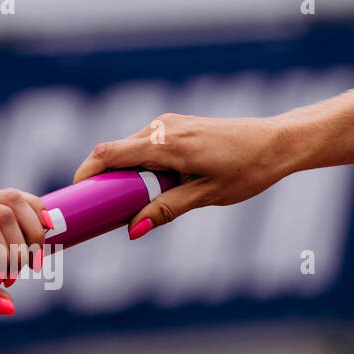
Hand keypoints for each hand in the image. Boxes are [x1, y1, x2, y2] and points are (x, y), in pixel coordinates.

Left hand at [0, 185, 50, 314]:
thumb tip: (10, 306)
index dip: (4, 249)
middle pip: (6, 208)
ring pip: (15, 199)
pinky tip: (44, 235)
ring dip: (33, 231)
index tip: (5, 280)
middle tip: (16, 277)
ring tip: (32, 264)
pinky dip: (34, 215)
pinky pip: (14, 200)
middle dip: (20, 245)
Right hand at [73, 114, 293, 236]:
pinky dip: (138, 167)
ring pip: (130, 150)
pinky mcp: (177, 125)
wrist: (278, 142)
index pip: (109, 153)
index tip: (74, 197)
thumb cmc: (248, 169)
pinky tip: (148, 189)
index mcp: (168, 143)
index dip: (85, 174)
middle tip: (97, 213)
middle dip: (102, 181)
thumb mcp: (206, 196)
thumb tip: (133, 229)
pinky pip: (145, 146)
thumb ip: (166, 210)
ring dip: (123, 176)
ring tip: (125, 206)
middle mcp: (163, 127)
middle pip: (115, 153)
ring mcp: (169, 123)